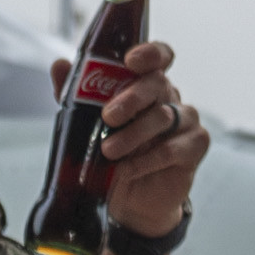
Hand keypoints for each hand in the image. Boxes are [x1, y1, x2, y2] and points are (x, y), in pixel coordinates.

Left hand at [87, 37, 208, 233]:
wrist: (131, 201)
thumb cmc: (113, 155)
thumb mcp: (87, 124)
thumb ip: (75, 94)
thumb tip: (59, 65)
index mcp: (147, 84)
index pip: (159, 56)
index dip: (150, 53)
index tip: (131, 60)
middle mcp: (169, 97)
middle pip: (157, 84)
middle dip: (131, 98)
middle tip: (108, 116)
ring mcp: (185, 120)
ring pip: (163, 117)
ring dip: (132, 135)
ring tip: (108, 151)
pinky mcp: (195, 146)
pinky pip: (172, 149)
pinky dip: (146, 160)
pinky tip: (127, 170)